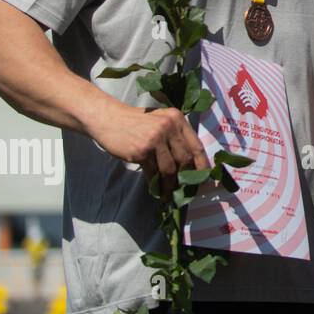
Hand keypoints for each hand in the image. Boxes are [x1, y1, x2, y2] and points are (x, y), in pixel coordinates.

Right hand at [89, 100, 208, 198]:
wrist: (109, 119)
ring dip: (171, 185)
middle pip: (185, 159)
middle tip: (186, 189)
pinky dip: (156, 183)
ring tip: (170, 194)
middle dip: (187, 177)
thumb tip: (190, 164)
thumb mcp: (161, 120)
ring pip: (170, 169)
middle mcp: (169, 127)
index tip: (203, 178)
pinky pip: (153, 172)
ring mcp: (155, 139)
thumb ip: (176, 135)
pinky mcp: (141, 151)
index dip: (202, 164)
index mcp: (177, 119)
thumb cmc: (137, 122)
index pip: (196, 145)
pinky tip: (157, 190)